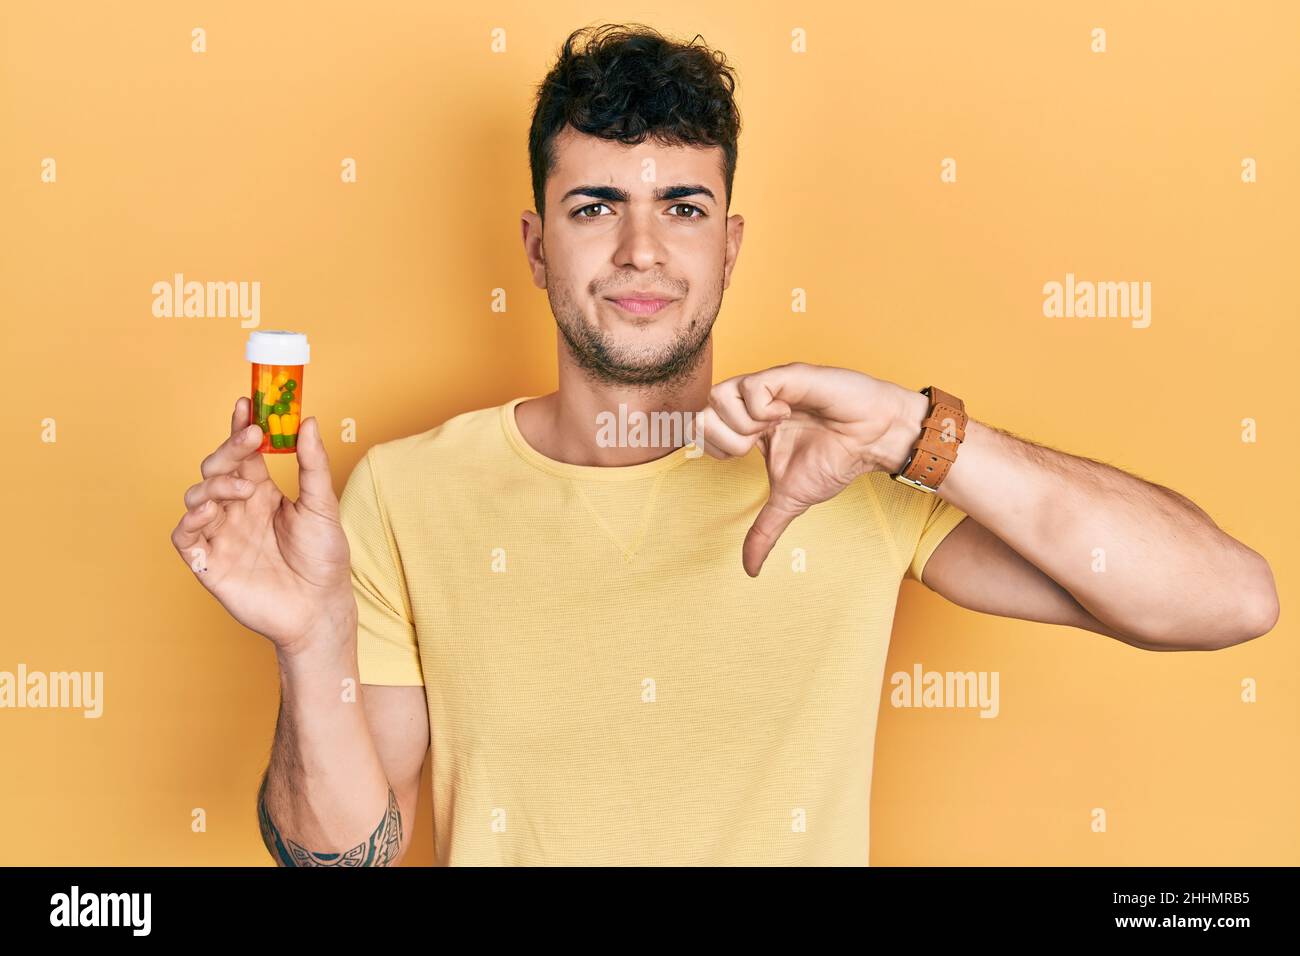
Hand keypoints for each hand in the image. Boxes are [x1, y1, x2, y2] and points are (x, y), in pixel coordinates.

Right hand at [170, 397, 355, 656]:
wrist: (320, 607)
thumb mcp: (322, 506)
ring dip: (213, 483)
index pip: (243, 453)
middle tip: (250, 439)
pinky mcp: (209, 563)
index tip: (245, 403)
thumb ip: (312, 465)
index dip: (239, 428)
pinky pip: (184, 536)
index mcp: (262, 494)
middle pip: (215, 469)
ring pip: (195, 497)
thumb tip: (307, 422)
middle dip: (227, 450)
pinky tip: (210, 512)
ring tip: (241, 488)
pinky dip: (190, 520)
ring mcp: (221, 535)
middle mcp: (238, 510)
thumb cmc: (324, 559)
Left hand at [694, 363, 922, 576]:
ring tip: (776, 425)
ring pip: (718, 397)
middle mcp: (751, 403)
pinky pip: (749, 387)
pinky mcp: (784, 375)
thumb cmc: (836, 459)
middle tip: (759, 442)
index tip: (749, 455)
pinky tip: (787, 411)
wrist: (873, 439)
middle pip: (700, 413)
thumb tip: (750, 569)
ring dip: (746, 423)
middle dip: (727, 439)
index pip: (700, 431)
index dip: (716, 448)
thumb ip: (765, 530)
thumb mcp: (790, 501)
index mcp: (747, 427)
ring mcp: (766, 386)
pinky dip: (764, 408)